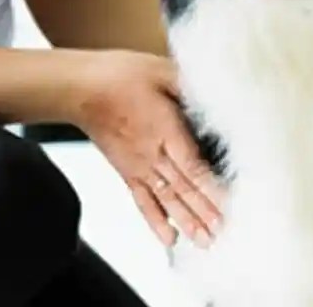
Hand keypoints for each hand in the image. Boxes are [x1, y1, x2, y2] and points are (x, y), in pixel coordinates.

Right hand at [66, 50, 223, 247]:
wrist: (80, 89)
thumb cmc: (119, 75)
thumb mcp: (161, 71)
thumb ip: (191, 86)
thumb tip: (219, 93)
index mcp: (166, 130)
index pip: (195, 168)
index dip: (213, 190)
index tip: (232, 208)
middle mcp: (154, 154)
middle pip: (186, 190)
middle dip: (208, 213)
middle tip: (229, 234)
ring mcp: (140, 166)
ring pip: (168, 200)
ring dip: (188, 222)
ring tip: (207, 242)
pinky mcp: (127, 171)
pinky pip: (143, 201)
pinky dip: (156, 221)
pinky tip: (169, 239)